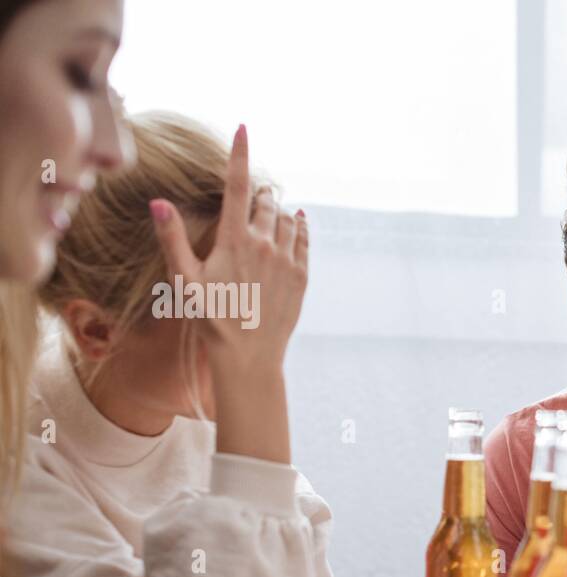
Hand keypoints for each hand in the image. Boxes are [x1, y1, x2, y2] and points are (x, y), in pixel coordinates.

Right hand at [149, 124, 307, 377]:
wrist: (249, 356)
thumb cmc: (211, 319)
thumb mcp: (184, 280)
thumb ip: (172, 237)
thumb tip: (158, 200)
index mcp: (234, 240)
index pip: (238, 185)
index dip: (240, 153)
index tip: (244, 127)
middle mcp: (265, 244)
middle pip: (265, 201)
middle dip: (258, 194)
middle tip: (253, 196)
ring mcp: (287, 259)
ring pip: (288, 218)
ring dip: (278, 211)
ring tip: (269, 214)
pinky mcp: (302, 275)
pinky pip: (304, 238)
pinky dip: (300, 226)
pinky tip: (297, 222)